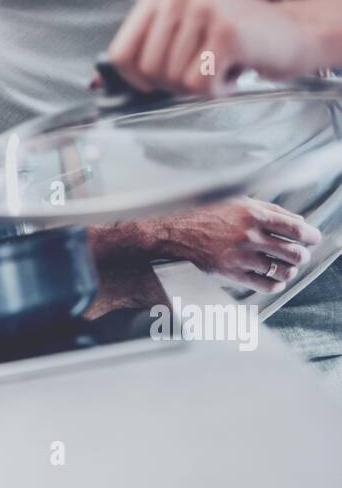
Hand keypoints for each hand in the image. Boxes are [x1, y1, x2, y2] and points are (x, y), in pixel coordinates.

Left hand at [105, 0, 328, 94]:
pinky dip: (218, 90)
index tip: (163, 82)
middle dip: (174, 85)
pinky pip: (199, 85)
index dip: (137, 81)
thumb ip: (144, 55)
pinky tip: (235, 69)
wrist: (295, 33)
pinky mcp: (226, 32)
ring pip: (173, 80)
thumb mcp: (183, 38)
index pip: (120, 54)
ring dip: (200, 87)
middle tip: (204, 70)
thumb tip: (97, 86)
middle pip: (146, 70)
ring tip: (222, 64)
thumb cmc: (235, 43)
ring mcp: (203, 9)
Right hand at [159, 197, 319, 291]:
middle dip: (302, 255)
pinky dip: (275, 285)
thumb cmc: (206, 213)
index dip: (311, 236)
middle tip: (299, 255)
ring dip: (290, 271)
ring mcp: (241, 256)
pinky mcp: (232, 273)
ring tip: (287, 268)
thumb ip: (270, 209)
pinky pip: (265, 285)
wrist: (175, 231)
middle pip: (294, 252)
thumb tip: (297, 221)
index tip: (313, 238)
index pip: (296, 228)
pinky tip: (274, 280)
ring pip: (282, 270)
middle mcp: (250, 236)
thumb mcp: (238, 202)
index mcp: (254, 214)